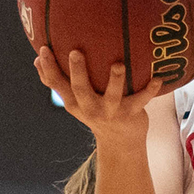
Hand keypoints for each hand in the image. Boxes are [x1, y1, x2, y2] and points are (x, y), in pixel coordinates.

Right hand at [36, 47, 160, 144]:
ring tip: (117, 65)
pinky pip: (141, 101)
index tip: (43, 50)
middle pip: (80, 89)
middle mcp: (90, 107)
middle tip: (74, 51)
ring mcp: (111, 111)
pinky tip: (157, 79)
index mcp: (74, 102)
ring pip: (112, 96)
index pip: (56, 85)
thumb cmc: (96, 111)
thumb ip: (59, 82)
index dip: (48, 69)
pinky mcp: (131, 114)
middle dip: (77, 71)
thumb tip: (37, 59)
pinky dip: (149, 90)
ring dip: (115, 80)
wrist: (120, 143)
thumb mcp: (75, 101)